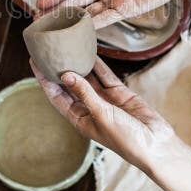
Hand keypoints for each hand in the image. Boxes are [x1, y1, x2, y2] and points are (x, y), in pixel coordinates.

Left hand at [32, 57, 174, 170]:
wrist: (156, 144)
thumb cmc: (126, 139)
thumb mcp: (102, 115)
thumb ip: (85, 93)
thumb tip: (65, 75)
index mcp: (79, 119)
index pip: (56, 96)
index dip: (44, 80)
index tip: (34, 62)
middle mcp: (89, 108)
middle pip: (69, 85)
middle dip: (59, 68)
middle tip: (49, 48)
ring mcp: (105, 100)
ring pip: (88, 77)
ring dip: (79, 63)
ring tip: (67, 45)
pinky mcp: (120, 93)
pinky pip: (105, 75)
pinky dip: (98, 63)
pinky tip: (90, 50)